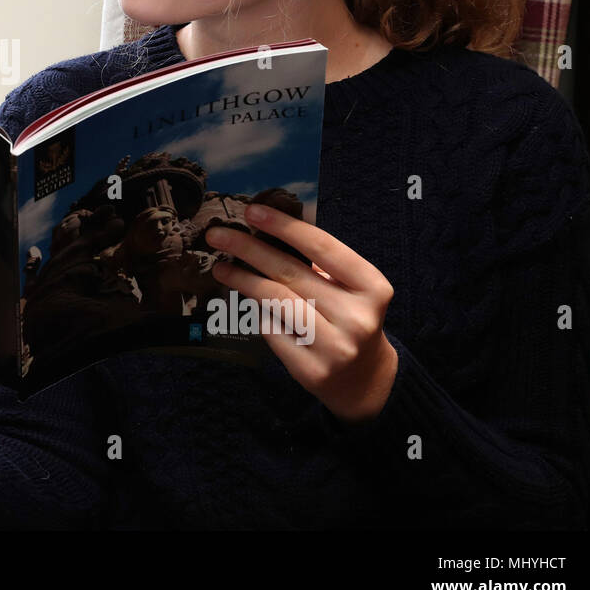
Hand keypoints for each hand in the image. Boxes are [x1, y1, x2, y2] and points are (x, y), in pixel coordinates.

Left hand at [204, 204, 398, 421]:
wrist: (364, 378)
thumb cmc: (348, 318)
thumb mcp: (349, 287)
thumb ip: (318, 262)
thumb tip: (263, 230)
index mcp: (371, 287)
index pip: (322, 247)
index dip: (284, 226)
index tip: (252, 211)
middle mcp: (357, 317)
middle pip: (290, 272)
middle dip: (248, 249)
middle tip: (217, 235)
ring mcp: (335, 347)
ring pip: (276, 301)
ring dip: (242, 279)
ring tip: (221, 267)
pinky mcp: (311, 371)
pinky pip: (271, 329)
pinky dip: (258, 313)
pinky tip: (249, 304)